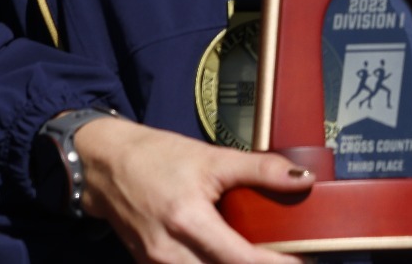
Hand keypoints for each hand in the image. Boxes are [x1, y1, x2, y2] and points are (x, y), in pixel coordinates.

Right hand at [73, 117, 306, 263]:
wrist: (106, 166)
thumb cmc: (159, 158)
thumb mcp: (214, 158)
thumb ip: (261, 169)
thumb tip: (304, 178)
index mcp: (188, 222)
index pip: (240, 259)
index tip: (303, 263)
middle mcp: (169, 252)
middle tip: (289, 260)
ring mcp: (155, 263)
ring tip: (263, 259)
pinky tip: (231, 259)